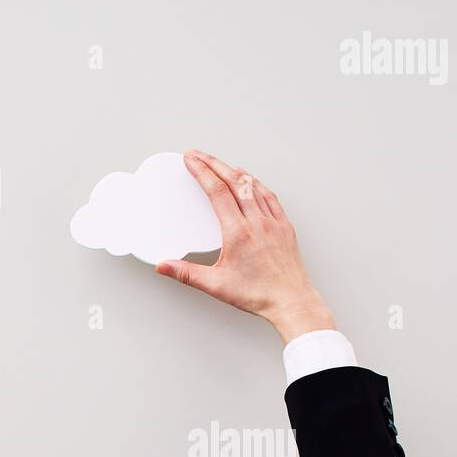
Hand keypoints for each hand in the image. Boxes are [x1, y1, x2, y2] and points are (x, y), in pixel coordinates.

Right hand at [155, 150, 335, 343]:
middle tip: (198, 154)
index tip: (191, 160)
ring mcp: (274, 222)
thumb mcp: (216, 285)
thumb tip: (163, 265)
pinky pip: (269, 196)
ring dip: (233, 170)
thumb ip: (186, 273)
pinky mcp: (285, 226)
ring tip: (220, 163)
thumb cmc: (259, 295)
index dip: (202, 172)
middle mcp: (257, 222)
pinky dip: (256, 183)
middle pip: (234, 181)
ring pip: (253, 185)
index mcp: (239, 233)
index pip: (218, 192)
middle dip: (213, 163)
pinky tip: (250, 181)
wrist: (293, 302)